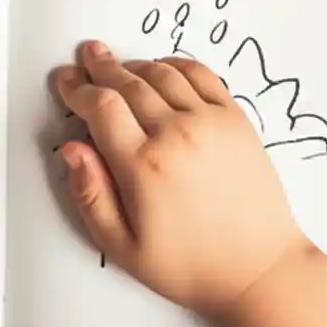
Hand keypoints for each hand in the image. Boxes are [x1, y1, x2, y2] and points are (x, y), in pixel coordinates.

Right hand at [53, 40, 311, 315]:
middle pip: (128, 83)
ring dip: (135, 64)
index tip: (66, 82)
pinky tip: (162, 67)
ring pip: (163, 73)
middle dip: (101, 67)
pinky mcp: (237, 121)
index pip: (101, 107)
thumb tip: (71, 149)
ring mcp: (211, 123)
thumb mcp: (123, 247)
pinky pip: (202, 76)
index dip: (78, 89)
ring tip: (118, 63)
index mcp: (143, 166)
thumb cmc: (190, 266)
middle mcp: (177, 135)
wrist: (260, 270)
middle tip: (87, 56)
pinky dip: (177, 64)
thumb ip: (91, 195)